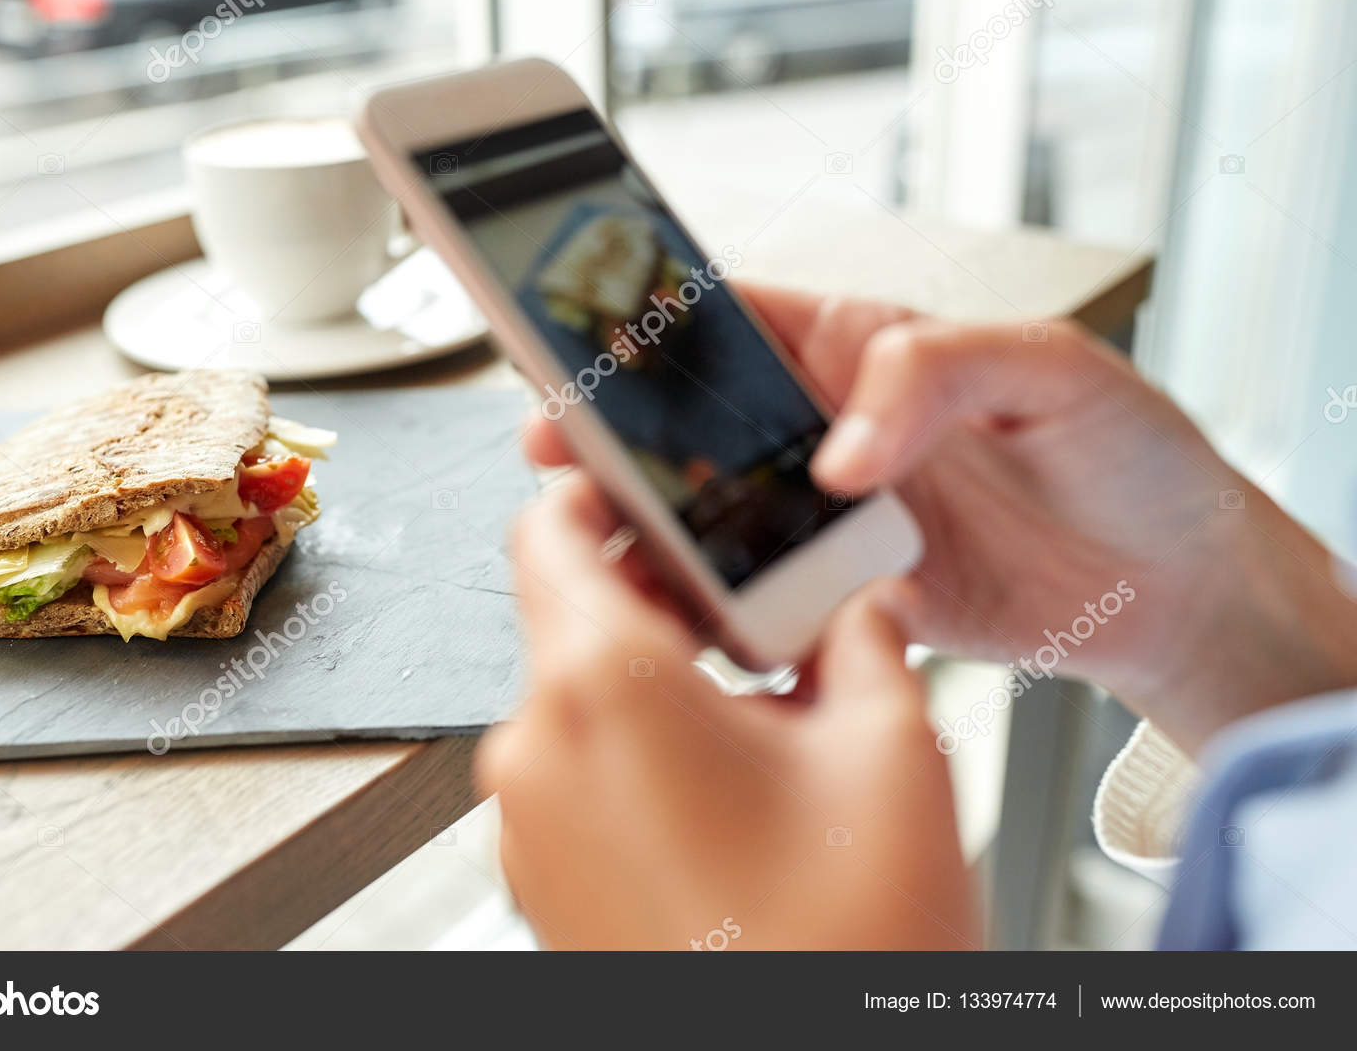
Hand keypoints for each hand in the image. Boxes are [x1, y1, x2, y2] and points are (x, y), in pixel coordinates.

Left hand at [479, 475, 974, 949]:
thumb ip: (863, 633)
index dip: (598, 486)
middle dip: (656, 584)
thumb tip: (850, 590)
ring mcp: (527, 820)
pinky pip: (576, 766)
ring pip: (576, 690)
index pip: (547, 525)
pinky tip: (733, 769)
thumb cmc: (845, 942)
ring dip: (655, 667)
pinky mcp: (541, 876)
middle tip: (751, 585)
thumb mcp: (892, 749)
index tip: (649, 477)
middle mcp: (537, 745)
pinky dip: (636, 742)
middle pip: (567, 608)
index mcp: (602, 682)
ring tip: (764, 686)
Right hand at [525, 288, 1356, 751]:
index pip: (729, 317)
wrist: (1178, 590)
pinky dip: (714, 610)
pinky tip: (680, 614)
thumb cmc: (1131, 454)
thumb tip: (838, 451)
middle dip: (615, 432)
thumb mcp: (1051, 370)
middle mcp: (828, 429)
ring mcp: (830, 517)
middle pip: (692, 421)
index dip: (646, 322)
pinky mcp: (844, 597)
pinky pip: (758, 599)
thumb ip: (934, 374)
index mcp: (860, 347)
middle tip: (556, 447)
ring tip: (596, 538)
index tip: (579, 337)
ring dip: (649, 527)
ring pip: (709, 513)